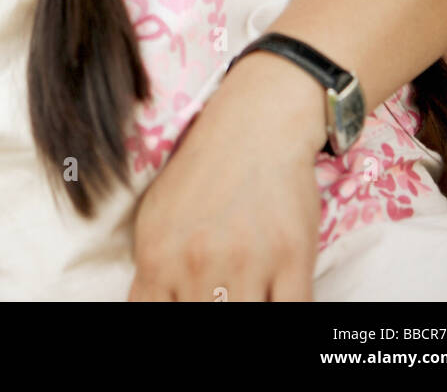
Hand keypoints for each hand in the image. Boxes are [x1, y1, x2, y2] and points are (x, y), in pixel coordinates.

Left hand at [129, 52, 324, 301]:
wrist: (257, 122)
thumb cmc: (204, 170)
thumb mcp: (157, 217)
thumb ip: (153, 275)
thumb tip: (157, 310)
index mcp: (157, 257)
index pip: (154, 323)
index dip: (176, 322)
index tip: (191, 305)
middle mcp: (197, 263)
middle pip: (206, 324)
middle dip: (216, 314)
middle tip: (225, 299)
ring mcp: (247, 262)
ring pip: (247, 323)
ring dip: (249, 311)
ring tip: (250, 296)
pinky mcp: (293, 259)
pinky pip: (293, 314)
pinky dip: (285, 314)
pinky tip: (277, 298)